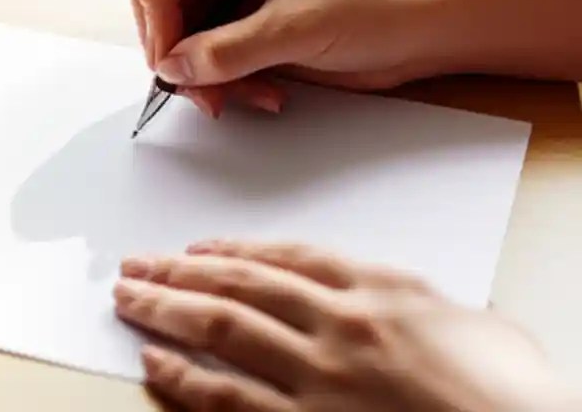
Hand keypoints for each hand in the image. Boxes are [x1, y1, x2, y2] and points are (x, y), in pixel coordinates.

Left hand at [113, 241, 575, 411]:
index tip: (198, 248)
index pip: (289, 258)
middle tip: (136, 262)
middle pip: (239, 283)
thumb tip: (410, 302)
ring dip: (163, 307)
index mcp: (384, 293)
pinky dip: (181, 376)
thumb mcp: (486, 332)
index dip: (233, 250)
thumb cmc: (519, 403)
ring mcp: (319, 379)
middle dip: (179, 270)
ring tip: (126, 296)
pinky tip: (153, 359)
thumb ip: (427, 307)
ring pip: (219, 327)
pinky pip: (224, 396)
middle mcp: (342, 326)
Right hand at [128, 0, 445, 116]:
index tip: (172, 54)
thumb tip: (173, 68)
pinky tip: (261, 91)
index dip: (154, 6)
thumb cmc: (379, 5)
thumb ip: (229, 50)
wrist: (425, 31)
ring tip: (244, 95)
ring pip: (179, 36)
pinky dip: (224, 81)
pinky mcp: (243, 21)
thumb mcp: (298, 28)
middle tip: (203, 89)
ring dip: (205, 75)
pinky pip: (205, 55)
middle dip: (178, 50)